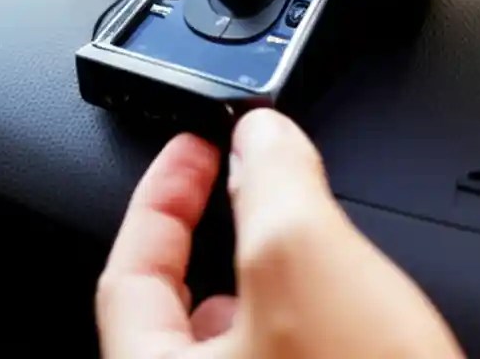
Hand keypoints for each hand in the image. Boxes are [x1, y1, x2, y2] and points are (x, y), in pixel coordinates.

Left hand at [96, 109, 463, 358]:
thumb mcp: (307, 269)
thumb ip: (273, 188)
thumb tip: (262, 141)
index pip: (129, 271)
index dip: (162, 196)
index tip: (195, 150)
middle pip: (174, 314)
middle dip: (211, 241)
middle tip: (246, 190)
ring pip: (235, 348)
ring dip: (265, 286)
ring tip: (302, 249)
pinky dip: (306, 330)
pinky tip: (350, 323)